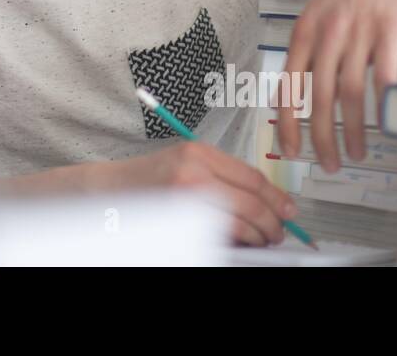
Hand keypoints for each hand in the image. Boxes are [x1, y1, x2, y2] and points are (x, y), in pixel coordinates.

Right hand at [99, 140, 296, 245]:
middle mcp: (195, 172)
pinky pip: (219, 237)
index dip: (277, 197)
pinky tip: (238, 243)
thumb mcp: (186, 163)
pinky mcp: (180, 221)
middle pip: (252, 202)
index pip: (253, 177)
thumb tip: (262, 201)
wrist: (108, 191)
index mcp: (200, 153)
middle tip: (279, 232)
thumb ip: (221, 176)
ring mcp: (187, 199)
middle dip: (272, 222)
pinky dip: (235, 243)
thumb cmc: (147, 178)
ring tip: (261, 240)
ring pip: (240, 223)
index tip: (289, 210)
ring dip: (257, 236)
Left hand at [277, 0, 396, 172]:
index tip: (289, 150)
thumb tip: (298, 92)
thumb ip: (310, 49)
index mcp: (304, 31)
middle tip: (328, 164)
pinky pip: (385, 76)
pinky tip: (386, 123)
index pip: (288, 85)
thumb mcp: (318, 12)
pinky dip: (384, 104)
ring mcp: (359, 31)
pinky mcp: (391, 29)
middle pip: (319, 97)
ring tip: (357, 153)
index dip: (287, 123)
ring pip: (351, 94)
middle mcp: (327, 33)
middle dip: (321, 138)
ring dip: (353, 131)